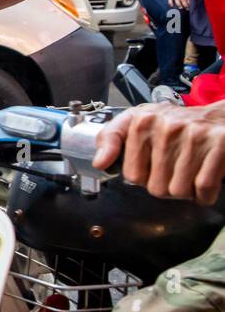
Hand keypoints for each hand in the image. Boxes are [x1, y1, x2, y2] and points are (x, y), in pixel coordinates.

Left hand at [93, 102, 224, 205]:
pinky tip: (204, 179)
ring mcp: (194, 135)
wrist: (218, 117)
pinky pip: (204, 188)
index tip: (153, 167)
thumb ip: (111, 139)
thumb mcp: (138, 122)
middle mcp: (166, 126)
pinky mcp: (220, 144)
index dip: (144, 177)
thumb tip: (100, 163)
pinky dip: (205, 194)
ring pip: (178, 190)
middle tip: (175, 170)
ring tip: (190, 173)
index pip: (131, 174)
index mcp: (142, 121)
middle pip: (155, 187)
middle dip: (166, 185)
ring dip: (187, 191)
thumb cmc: (175, 124)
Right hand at [166, 0, 190, 9]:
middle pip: (183, 0)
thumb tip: (191, 0)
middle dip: (185, 5)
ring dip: (179, 5)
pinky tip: (171, 6)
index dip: (189, 3)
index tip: (191, 6)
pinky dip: (170, 3)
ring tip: (181, 8)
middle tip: (187, 9)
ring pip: (177, 1)